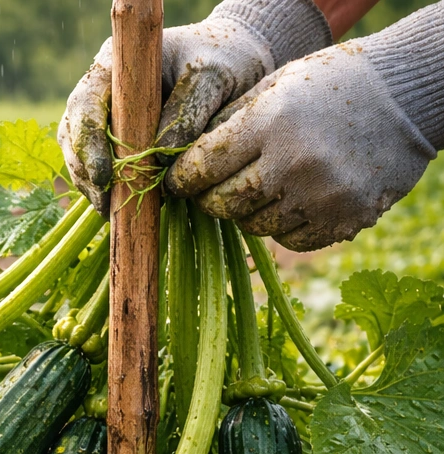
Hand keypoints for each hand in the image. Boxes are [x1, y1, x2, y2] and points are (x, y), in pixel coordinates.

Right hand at [59, 0, 331, 211]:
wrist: (235, 62)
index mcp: (115, 65)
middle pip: (74, 135)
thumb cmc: (224, 60)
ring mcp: (105, 117)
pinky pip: (99, 167)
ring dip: (91, 185)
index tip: (104, 175)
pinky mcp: (117, 140)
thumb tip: (162, 154)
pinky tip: (120, 207)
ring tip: (111, 211)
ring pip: (81, 155)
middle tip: (105, 203)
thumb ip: (188, 109)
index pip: (84, 104)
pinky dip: (106, 188)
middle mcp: (102, 91)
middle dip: (85, 171)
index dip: (88, 141)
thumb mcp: (213, 76)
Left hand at [167, 37, 439, 250]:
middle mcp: (295, 162)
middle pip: (223, 203)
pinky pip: (290, 239)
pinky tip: (290, 200)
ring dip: (247, 212)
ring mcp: (322, 196)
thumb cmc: (325, 89)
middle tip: (208, 191)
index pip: (203, 166)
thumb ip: (224, 127)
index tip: (175, 183)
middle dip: (209, 199)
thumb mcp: (271, 89)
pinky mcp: (344, 220)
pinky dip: (281, 225)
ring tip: (259, 188)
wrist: (404, 99)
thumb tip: (175, 166)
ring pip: (254, 225)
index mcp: (271, 122)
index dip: (182, 179)